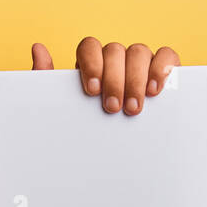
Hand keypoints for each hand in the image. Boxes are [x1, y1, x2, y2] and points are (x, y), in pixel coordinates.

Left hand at [31, 38, 179, 114]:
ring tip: (133, 108)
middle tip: (113, 109)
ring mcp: (139, 64)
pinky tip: (155, 90)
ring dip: (136, 79)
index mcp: (90, 64)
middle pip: (115, 50)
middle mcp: (115, 59)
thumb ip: (45, 80)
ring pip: (139, 51)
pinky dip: (163, 67)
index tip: (92, 91)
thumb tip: (38, 48)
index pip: (89, 46)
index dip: (92, 64)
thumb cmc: (82, 128)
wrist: (106, 160)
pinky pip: (167, 55)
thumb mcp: (62, 109)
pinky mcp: (163, 71)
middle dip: (115, 80)